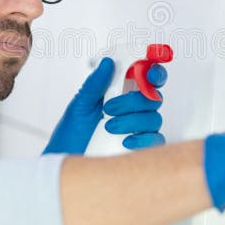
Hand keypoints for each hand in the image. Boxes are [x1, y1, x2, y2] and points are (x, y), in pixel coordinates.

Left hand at [43, 59, 167, 154]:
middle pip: (153, 97)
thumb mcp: (80, 106)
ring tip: (108, 127)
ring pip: (154, 118)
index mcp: (120, 93)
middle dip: (133, 101)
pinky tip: (124, 141)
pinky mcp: (142, 147)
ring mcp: (139, 128)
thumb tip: (107, 63)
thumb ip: (95, 84)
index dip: (152, 71)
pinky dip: (142, 139)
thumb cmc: (72, 135)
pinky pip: (156, 140)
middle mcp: (133, 109)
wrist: (68, 162)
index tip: (148, 73)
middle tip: (109, 107)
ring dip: (131, 121)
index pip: (145, 77)